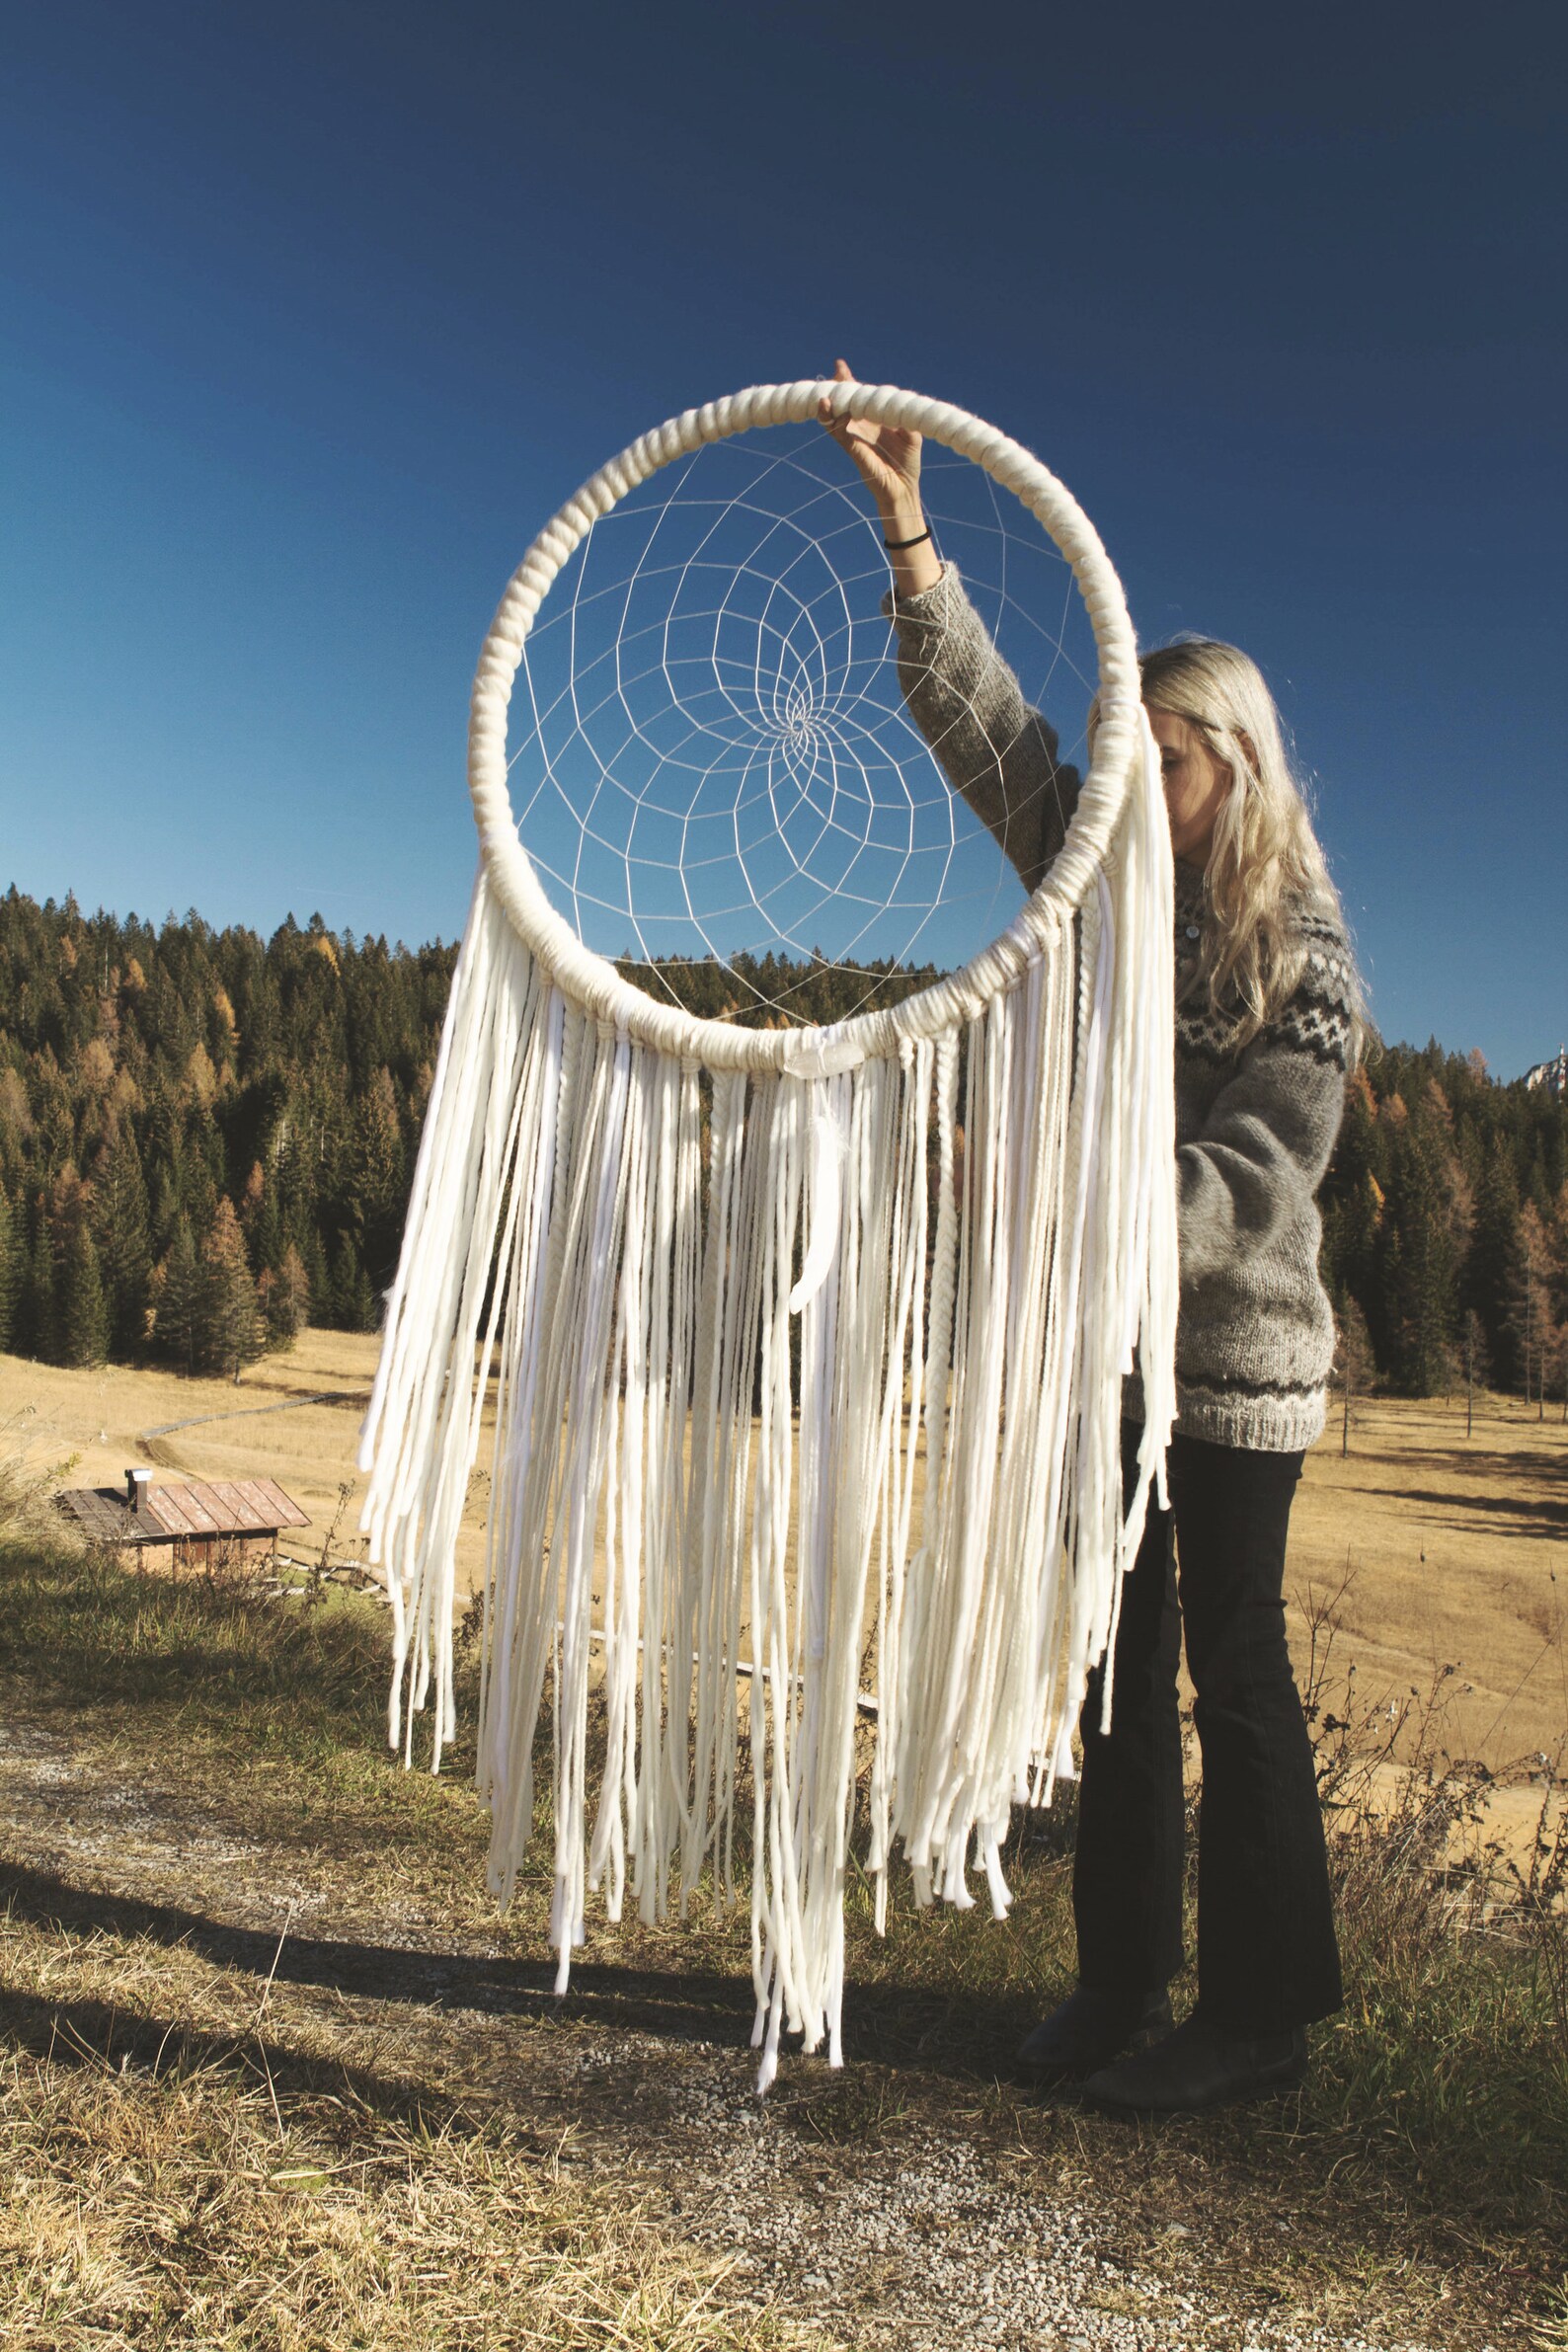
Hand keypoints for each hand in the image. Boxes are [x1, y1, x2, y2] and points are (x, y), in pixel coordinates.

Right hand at [818, 359, 922, 525]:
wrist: (904, 488)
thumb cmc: (907, 462)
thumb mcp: (912, 433)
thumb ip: (903, 415)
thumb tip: (895, 403)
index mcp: (873, 419)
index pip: (858, 396)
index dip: (850, 381)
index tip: (840, 366)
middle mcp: (861, 426)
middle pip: (843, 401)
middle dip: (838, 386)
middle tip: (836, 371)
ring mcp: (854, 437)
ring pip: (835, 416)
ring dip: (829, 403)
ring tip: (825, 392)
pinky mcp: (853, 449)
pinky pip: (838, 432)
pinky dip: (833, 421)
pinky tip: (832, 408)